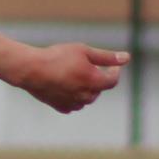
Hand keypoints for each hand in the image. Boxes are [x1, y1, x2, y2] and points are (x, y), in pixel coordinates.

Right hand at [8, 42, 127, 113]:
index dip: (114, 71)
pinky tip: (64, 84)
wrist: (31, 69)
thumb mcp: (84, 51)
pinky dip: (73, 95)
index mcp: (94, 82)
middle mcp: (86, 96)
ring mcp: (73, 104)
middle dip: (97, 78)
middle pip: (98, 89)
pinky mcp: (61, 107)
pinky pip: (73, 103)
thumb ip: (106, 56)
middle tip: (86, 65)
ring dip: (85, 88)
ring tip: (73, 74)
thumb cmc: (57, 56)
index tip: (112, 64)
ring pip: (86, 97)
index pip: (112, 81)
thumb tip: (127, 58)